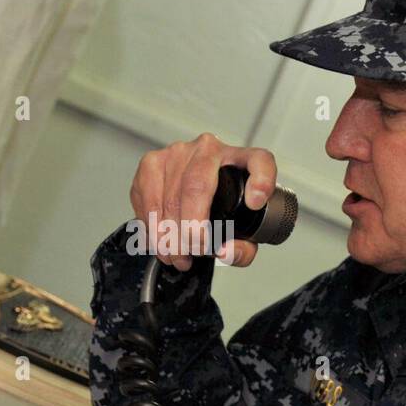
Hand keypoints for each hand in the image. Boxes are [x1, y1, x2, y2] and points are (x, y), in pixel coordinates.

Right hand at [130, 133, 276, 270]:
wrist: (202, 191)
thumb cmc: (227, 208)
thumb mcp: (243, 232)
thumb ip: (243, 249)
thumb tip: (224, 251)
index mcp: (242, 160)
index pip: (259, 162)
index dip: (261, 181)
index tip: (256, 203)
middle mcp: (209, 149)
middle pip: (196, 186)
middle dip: (191, 226)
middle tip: (195, 251)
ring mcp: (177, 153)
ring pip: (167, 194)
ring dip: (167, 232)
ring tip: (176, 256)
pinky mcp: (152, 162)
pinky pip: (145, 195)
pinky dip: (150, 224)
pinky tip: (160, 242)